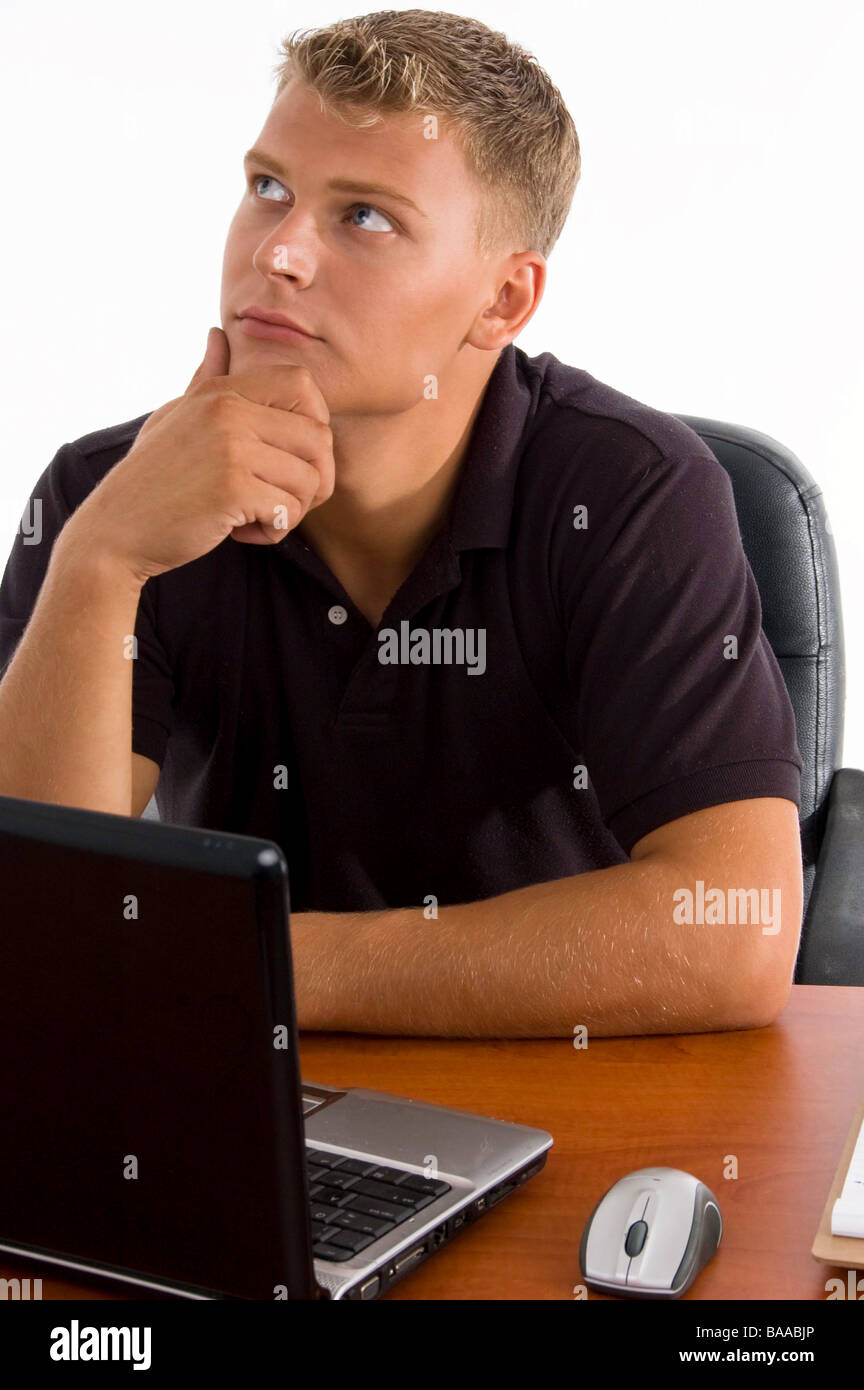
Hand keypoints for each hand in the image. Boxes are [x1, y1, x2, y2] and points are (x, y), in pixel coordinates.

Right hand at [61, 327, 334, 584]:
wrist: (116, 530)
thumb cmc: (152, 478)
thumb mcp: (175, 416)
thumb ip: (206, 379)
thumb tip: (218, 334)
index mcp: (220, 391)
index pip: (302, 383)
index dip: (315, 422)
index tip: (292, 457)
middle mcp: (227, 411)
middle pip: (319, 438)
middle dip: (314, 479)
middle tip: (283, 501)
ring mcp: (231, 448)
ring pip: (309, 480)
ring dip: (292, 511)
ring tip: (256, 518)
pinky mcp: (233, 488)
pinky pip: (288, 511)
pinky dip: (274, 532)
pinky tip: (243, 532)